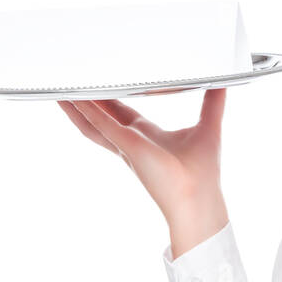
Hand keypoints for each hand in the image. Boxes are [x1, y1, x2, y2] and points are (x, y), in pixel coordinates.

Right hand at [57, 92, 228, 253]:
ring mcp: (126, 145)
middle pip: (101, 117)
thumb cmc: (203, 173)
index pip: (120, 113)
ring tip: (59, 91)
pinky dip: (86, 111)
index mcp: (146, 136)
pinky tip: (73, 98)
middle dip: (84, 101)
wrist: (200, 198)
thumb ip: (212, 103)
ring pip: (92, 123)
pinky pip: (101, 125)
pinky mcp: (128, 147)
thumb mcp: (208, 127)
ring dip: (76, 107)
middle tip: (68, 84)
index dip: (107, 100)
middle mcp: (131, 141)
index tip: (99, 85)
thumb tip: (221, 83)